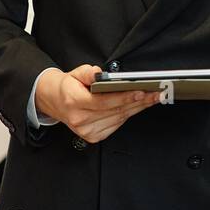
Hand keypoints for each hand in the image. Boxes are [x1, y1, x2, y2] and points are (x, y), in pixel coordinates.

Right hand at [34, 64, 161, 143]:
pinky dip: (128, 115)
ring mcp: (86, 131)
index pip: (104, 102)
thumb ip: (87, 72)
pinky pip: (116, 125)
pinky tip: (138, 106)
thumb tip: (98, 74)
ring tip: (152, 98)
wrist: (54, 101)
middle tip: (156, 94)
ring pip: (119, 119)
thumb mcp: (75, 73)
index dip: (124, 97)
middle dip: (139, 102)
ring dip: (138, 108)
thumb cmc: (68, 87)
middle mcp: (80, 119)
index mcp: (74, 102)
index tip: (141, 92)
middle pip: (116, 111)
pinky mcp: (93, 136)